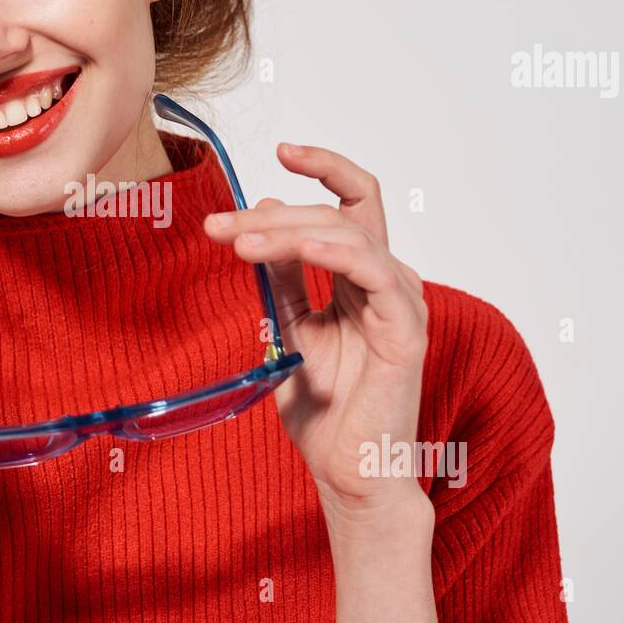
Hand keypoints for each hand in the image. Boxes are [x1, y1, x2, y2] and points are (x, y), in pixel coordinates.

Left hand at [204, 142, 429, 515]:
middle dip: (271, 214)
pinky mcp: (405, 331)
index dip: (323, 166)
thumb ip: (283, 274)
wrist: (347, 472)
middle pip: (337, 214)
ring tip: (238, 242)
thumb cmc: (327, 411)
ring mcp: (402, 303)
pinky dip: (336, 252)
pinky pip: (375, 273)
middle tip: (217, 226)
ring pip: (349, 235)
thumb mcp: (290, 326)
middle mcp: (388, 281)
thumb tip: (264, 213)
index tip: (280, 150)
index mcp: (364, 277)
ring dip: (289, 231)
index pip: (352, 202)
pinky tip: (299, 248)